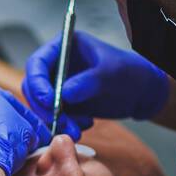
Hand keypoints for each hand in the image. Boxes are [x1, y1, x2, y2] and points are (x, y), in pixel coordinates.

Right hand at [23, 30, 169, 126]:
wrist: (142, 92)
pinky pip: (54, 117)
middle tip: (59, 120)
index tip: (48, 100)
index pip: (37, 63)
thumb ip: (88, 81)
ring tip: (76, 129)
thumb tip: (64, 94)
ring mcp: (59, 85)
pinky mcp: (65, 103)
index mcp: (64, 47)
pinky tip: (85, 125)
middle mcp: (57, 65)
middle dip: (44, 106)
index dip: (37, 82)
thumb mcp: (112, 73)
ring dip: (55, 120)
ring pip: (42, 106)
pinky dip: (64, 125)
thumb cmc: (131, 72)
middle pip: (33, 87)